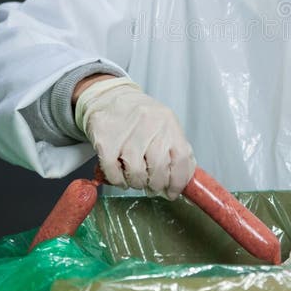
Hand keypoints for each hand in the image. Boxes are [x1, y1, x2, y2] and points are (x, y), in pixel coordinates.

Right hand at [74, 78, 195, 197]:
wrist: (108, 98)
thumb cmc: (139, 117)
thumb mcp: (163, 125)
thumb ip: (175, 149)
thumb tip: (185, 179)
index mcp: (168, 122)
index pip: (182, 158)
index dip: (179, 181)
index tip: (173, 192)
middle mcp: (150, 124)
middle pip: (159, 168)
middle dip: (156, 184)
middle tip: (152, 186)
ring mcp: (126, 131)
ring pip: (136, 173)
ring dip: (137, 182)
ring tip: (136, 178)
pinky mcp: (105, 140)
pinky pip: (114, 172)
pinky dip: (118, 180)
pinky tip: (121, 175)